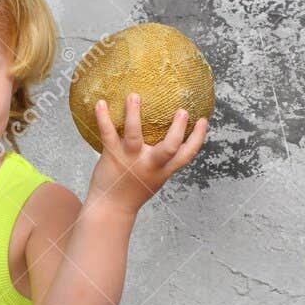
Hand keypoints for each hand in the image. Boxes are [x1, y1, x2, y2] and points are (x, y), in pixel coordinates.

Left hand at [87, 92, 207, 216]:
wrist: (109, 209)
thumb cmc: (132, 191)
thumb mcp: (153, 179)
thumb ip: (161, 162)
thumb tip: (168, 138)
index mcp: (162, 170)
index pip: (186, 155)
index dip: (198, 138)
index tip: (203, 120)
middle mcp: (149, 165)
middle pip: (169, 147)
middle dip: (178, 129)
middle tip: (182, 110)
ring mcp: (130, 160)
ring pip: (134, 135)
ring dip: (133, 114)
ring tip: (134, 96)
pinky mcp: (112, 156)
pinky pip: (108, 134)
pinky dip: (103, 118)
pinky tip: (101, 103)